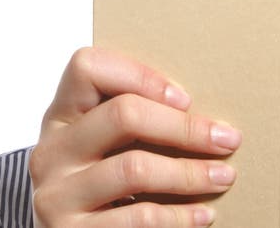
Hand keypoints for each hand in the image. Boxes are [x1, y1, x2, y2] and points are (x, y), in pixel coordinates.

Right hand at [29, 47, 240, 226]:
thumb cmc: (98, 180)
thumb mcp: (104, 142)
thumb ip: (134, 118)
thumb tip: (205, 112)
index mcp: (62, 114)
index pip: (87, 67)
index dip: (140, 75)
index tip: (186, 99)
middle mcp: (52, 151)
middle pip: (123, 115)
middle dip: (184, 127)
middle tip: (227, 138)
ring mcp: (56, 195)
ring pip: (134, 168)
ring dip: (190, 174)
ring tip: (224, 176)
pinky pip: (136, 218)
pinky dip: (177, 216)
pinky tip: (203, 214)